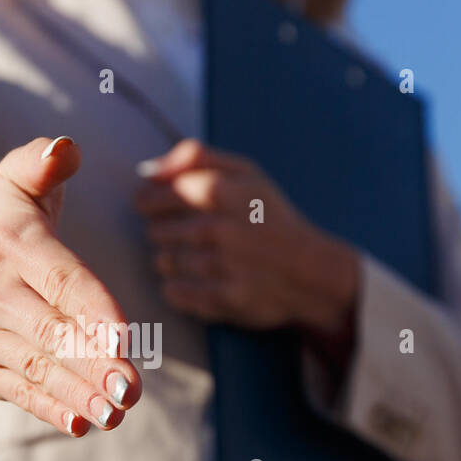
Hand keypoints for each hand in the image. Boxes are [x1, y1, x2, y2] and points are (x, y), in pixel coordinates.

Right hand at [0, 136, 139, 435]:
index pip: (59, 280)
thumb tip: (67, 148)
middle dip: (93, 363)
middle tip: (132, 387)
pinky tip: (79, 425)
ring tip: (116, 413)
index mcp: (11, 246)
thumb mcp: (10, 182)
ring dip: (78, 394)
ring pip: (36, 367)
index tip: (125, 337)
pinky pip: (16, 390)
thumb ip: (40, 163)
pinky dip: (47, 409)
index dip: (93, 309)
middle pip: (51, 332)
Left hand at [133, 139, 359, 335]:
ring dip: (173, 261)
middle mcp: (218, 228)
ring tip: (200, 257)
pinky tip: (203, 280)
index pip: (153, 197)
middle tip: (192, 235)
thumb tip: (148, 171)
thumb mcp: (246, 173)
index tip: (158, 210)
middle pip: (155, 231)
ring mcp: (220, 266)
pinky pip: (174, 293)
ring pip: (162, 262)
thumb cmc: (271, 218)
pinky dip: (181, 289)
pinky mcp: (222, 300)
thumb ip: (196, 159)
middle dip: (166, 233)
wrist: (312, 271)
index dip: (151, 204)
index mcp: (220, 190)